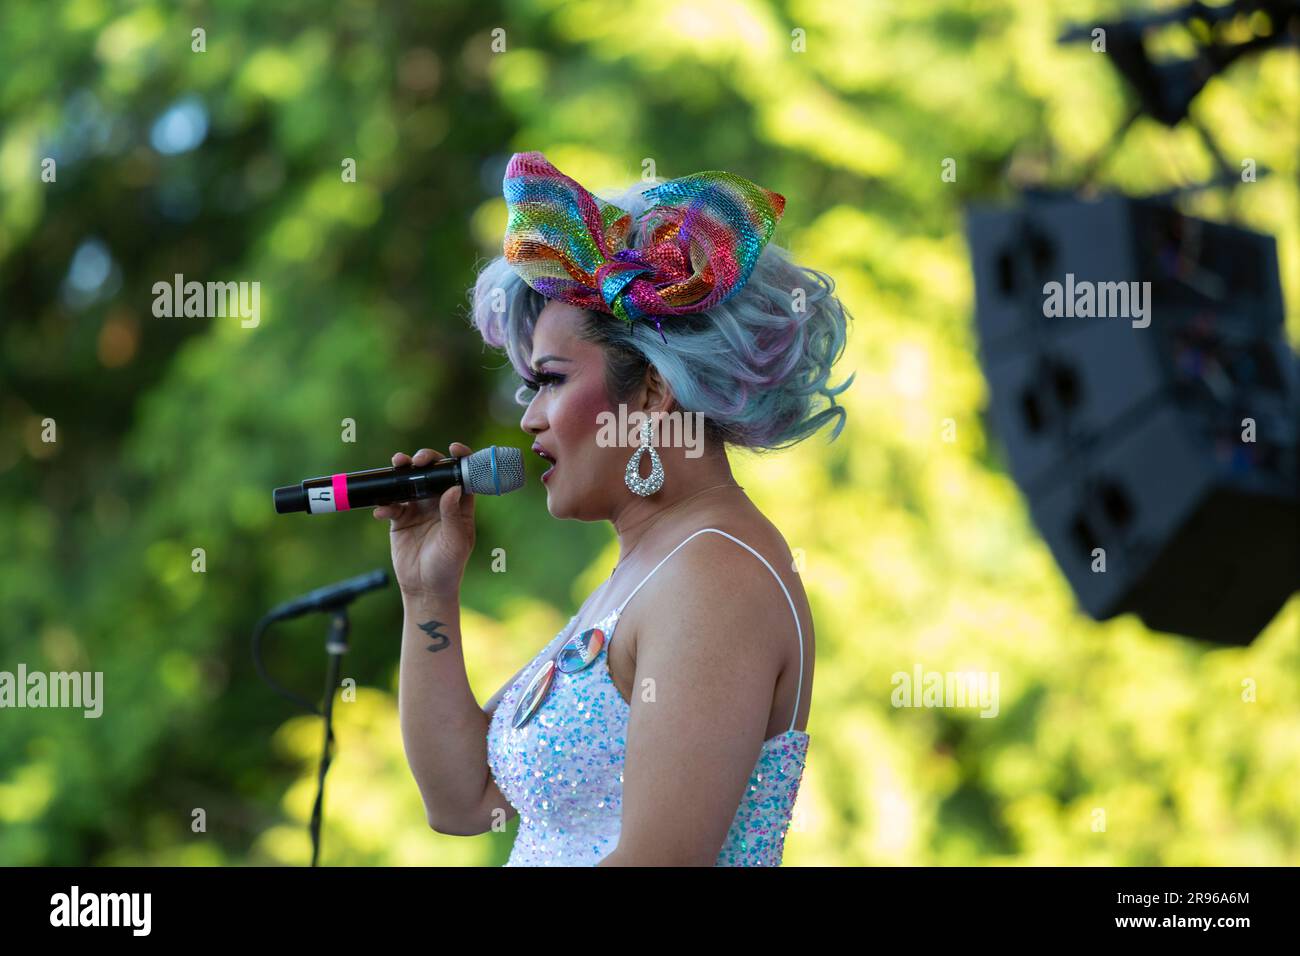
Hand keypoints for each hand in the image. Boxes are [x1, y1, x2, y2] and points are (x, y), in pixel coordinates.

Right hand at [374, 443, 476, 599]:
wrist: (425, 588)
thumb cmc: (448, 566)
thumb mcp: (456, 541)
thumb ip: (453, 515)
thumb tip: (453, 488)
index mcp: (460, 504)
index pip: (462, 475)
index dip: (460, 458)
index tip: (454, 449)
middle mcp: (440, 502)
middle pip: (433, 472)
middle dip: (425, 460)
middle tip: (417, 460)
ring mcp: (419, 508)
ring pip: (410, 481)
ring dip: (402, 471)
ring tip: (397, 465)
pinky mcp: (400, 518)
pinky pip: (392, 503)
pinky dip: (386, 503)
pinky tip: (382, 511)